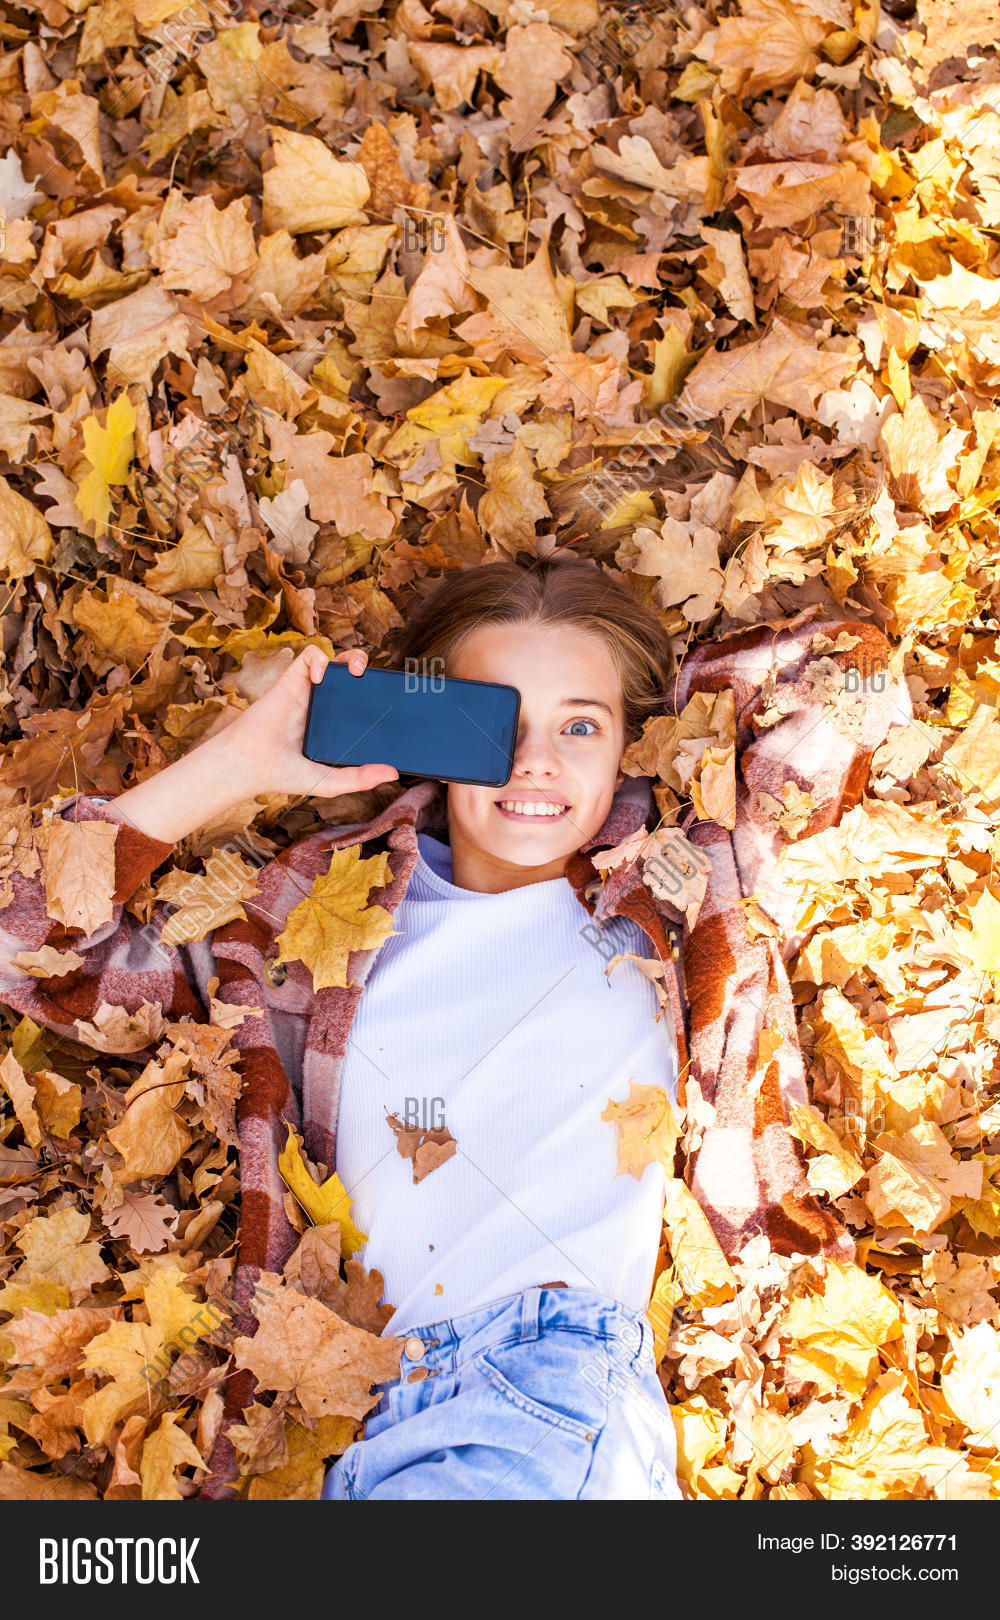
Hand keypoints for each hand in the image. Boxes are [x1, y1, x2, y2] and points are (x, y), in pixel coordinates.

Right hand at [223, 645, 398, 799]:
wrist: (251, 766)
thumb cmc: (285, 774)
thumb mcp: (330, 781)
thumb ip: (360, 778)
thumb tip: (393, 773)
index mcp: (335, 724)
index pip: (362, 702)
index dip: (378, 696)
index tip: (394, 702)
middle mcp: (324, 704)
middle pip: (353, 677)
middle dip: (369, 671)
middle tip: (378, 684)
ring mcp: (308, 691)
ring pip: (336, 659)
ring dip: (351, 657)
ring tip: (356, 671)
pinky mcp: (292, 680)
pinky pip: (310, 655)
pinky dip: (319, 660)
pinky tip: (319, 678)